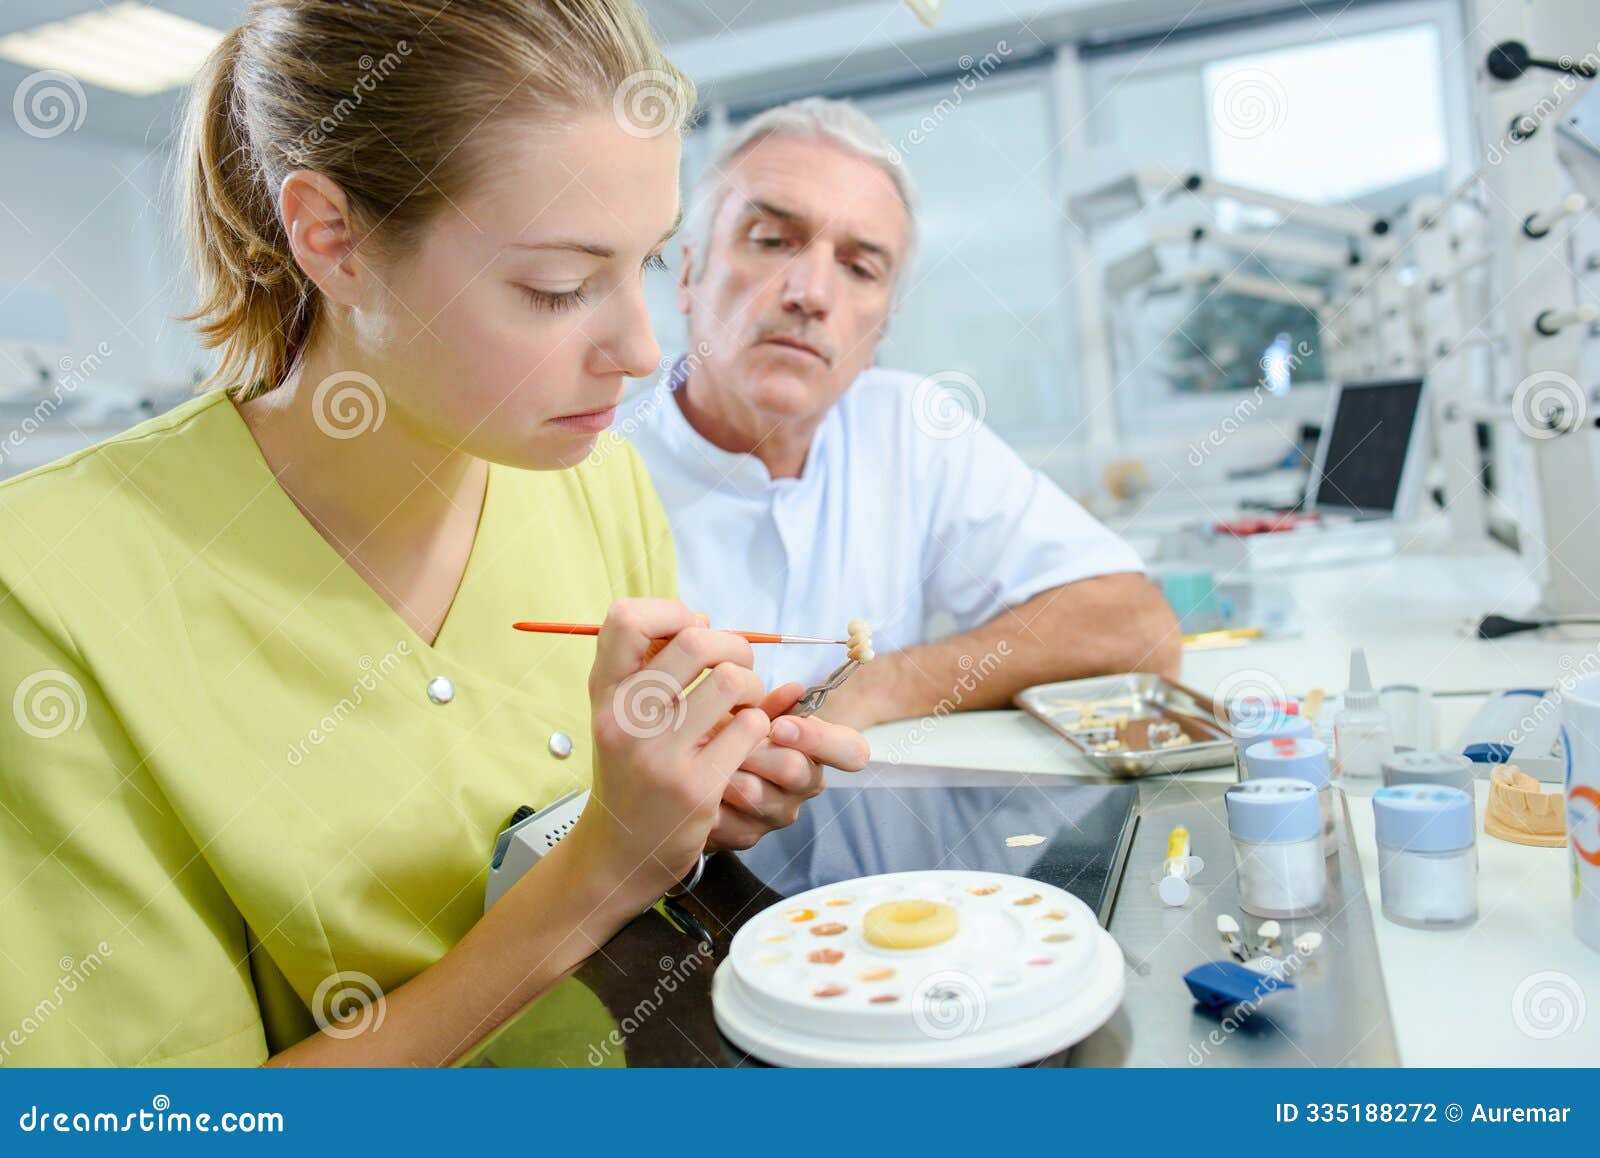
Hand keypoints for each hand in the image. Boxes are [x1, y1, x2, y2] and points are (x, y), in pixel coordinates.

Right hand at [572, 599, 769, 906]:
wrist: (619, 851)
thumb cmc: (630, 770)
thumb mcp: (620, 714)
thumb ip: (647, 666)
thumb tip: (699, 619)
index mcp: (604, 692)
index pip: (626, 618)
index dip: (670, 612)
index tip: (690, 633)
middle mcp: (624, 719)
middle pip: (694, 641)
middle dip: (733, 646)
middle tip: (738, 667)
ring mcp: (658, 755)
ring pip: (730, 681)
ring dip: (753, 686)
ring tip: (745, 704)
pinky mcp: (695, 787)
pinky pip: (750, 728)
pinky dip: (759, 725)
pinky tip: (746, 738)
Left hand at [708, 682, 870, 850]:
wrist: (696, 778)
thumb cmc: (734, 737)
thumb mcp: (752, 714)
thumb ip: (772, 705)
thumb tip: (794, 690)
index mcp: (818, 751)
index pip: (851, 751)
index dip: (819, 739)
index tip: (778, 726)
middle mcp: (806, 784)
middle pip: (794, 770)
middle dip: (754, 750)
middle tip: (725, 738)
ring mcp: (779, 812)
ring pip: (755, 794)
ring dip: (725, 772)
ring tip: (703, 758)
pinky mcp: (749, 835)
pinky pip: (728, 820)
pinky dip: (707, 801)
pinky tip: (695, 789)